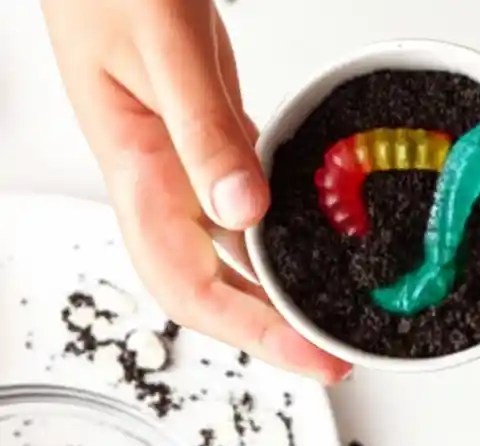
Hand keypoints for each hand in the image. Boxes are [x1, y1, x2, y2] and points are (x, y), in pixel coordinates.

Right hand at [42, 0, 348, 382]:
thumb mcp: (164, 45)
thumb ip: (202, 126)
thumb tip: (243, 209)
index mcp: (137, 168)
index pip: (189, 284)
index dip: (252, 334)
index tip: (312, 358)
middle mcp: (158, 176)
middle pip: (212, 282)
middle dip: (271, 329)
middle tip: (335, 352)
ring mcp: (178, 157)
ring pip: (228, 247)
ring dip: (276, 286)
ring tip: (330, 311)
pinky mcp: (202, 131)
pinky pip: (240, 200)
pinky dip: (278, 228)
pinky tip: (312, 236)